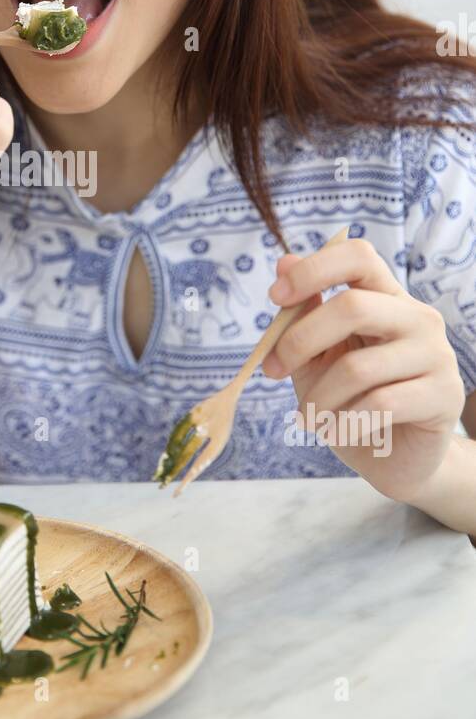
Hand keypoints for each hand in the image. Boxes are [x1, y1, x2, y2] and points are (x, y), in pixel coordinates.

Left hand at [261, 236, 465, 501]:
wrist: (395, 461)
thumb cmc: (350, 403)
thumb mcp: (315, 360)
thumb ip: (302, 317)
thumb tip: (283, 263)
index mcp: (386, 298)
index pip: (358, 257)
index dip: (314, 269)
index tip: (275, 297)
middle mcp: (417, 318)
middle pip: (353, 307)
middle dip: (300, 340)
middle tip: (273, 371)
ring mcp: (436, 354)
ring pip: (359, 367)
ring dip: (320, 399)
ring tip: (310, 418)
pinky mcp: (444, 395)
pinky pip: (380, 404)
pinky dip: (346, 423)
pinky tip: (339, 432)